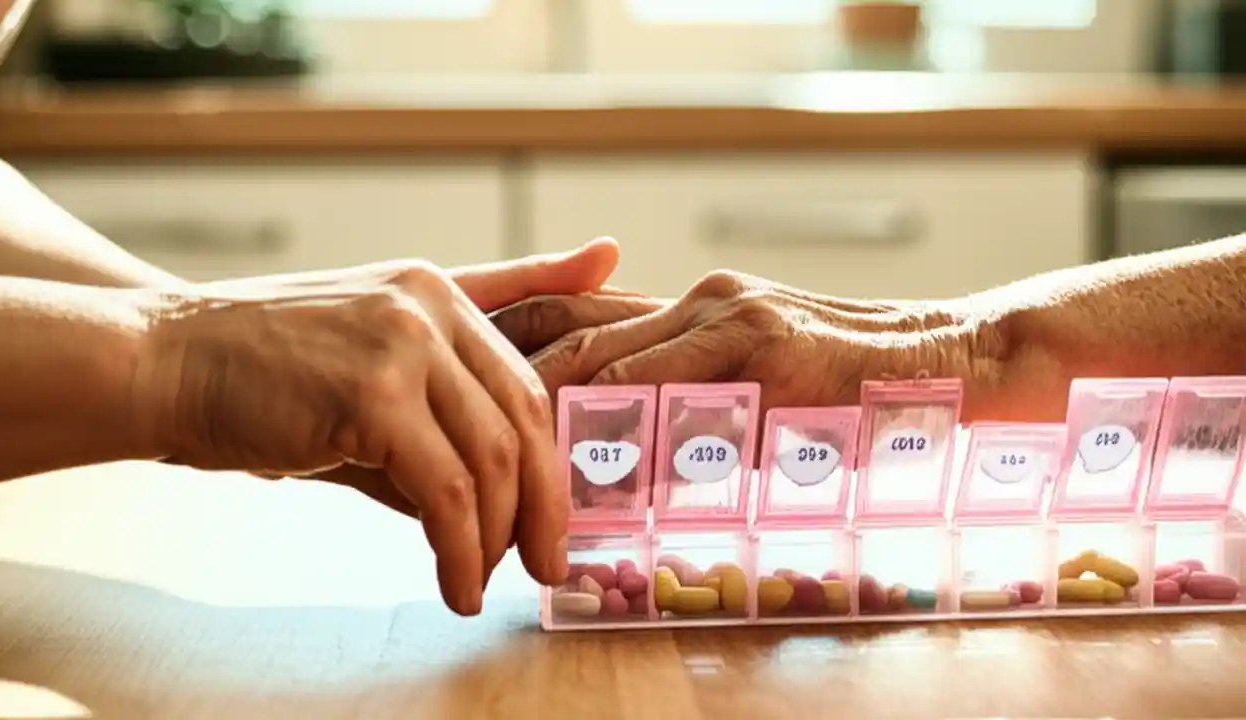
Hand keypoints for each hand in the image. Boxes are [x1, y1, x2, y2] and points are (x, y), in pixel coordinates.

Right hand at [135, 239, 621, 614]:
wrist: (162, 362)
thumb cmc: (259, 379)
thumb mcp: (364, 373)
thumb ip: (434, 415)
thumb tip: (499, 506)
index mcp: (438, 292)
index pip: (524, 381)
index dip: (550, 459)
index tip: (561, 519)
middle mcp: (430, 306)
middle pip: (525, 417)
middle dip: (545, 504)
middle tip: (550, 565)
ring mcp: (403, 343)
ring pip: (493, 458)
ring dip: (499, 538)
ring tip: (485, 585)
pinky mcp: (372, 392)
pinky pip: (445, 490)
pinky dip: (460, 549)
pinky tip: (455, 585)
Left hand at [492, 270, 1001, 414]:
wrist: (941, 360)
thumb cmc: (845, 386)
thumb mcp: (757, 389)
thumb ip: (692, 412)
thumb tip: (623, 466)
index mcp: (690, 307)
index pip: (575, 311)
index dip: (509, 339)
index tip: (454, 383)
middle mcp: (698, 300)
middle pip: (570, 324)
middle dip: (503, 373)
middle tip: (447, 418)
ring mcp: (728, 317)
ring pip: (607, 357)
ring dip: (546, 410)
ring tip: (495, 450)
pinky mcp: (763, 346)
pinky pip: (672, 387)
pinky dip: (617, 424)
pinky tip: (578, 458)